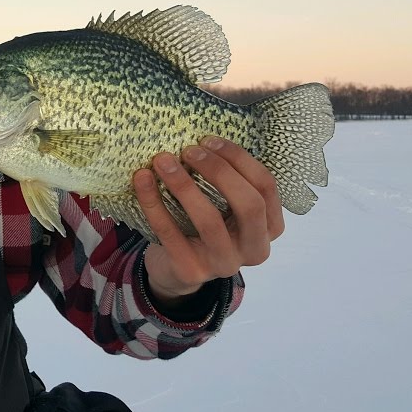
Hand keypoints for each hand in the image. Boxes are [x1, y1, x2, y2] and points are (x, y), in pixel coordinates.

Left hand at [132, 136, 282, 306]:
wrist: (176, 270)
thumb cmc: (203, 227)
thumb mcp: (225, 208)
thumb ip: (226, 182)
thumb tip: (201, 140)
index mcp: (270, 228)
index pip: (266, 187)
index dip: (239, 159)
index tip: (209, 140)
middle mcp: (254, 249)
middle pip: (249, 205)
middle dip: (218, 171)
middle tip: (188, 150)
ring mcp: (224, 264)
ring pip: (209, 220)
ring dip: (183, 185)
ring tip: (162, 160)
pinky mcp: (191, 270)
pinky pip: (170, 232)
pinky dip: (153, 202)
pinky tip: (142, 179)